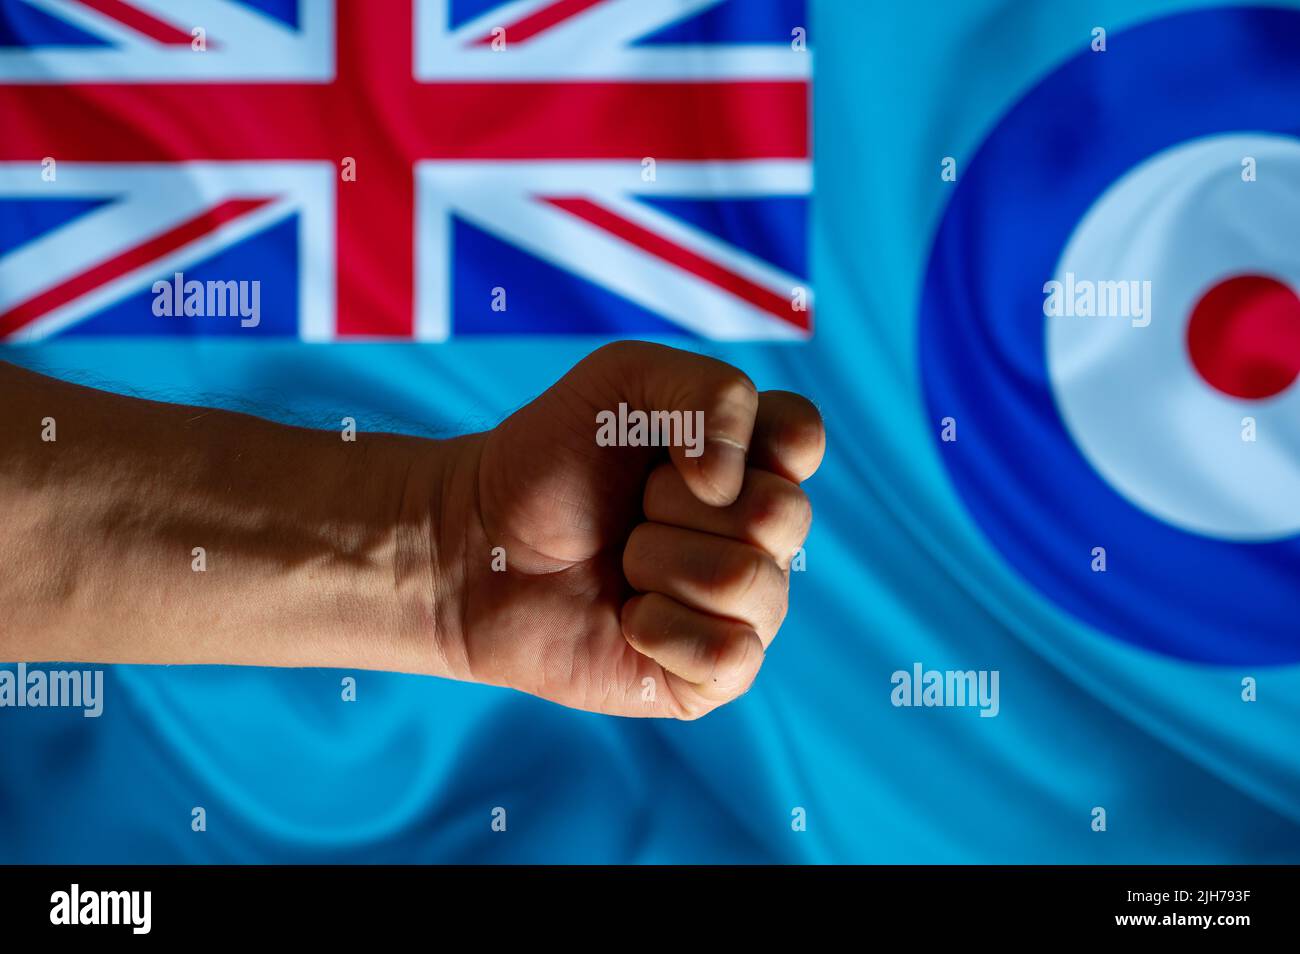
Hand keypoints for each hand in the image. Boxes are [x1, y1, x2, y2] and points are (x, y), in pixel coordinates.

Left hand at [435, 342, 824, 718]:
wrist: (474, 544)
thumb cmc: (548, 460)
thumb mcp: (622, 379)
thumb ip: (707, 392)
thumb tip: (731, 485)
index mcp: (749, 461)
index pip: (804, 438)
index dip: (739, 438)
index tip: (669, 447)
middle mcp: (758, 536)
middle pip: (781, 513)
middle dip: (676, 505)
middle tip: (629, 511)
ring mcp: (741, 606)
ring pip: (750, 583)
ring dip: (659, 564)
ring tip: (621, 564)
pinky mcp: (711, 674)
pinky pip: (731, 654)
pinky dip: (662, 629)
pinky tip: (626, 618)